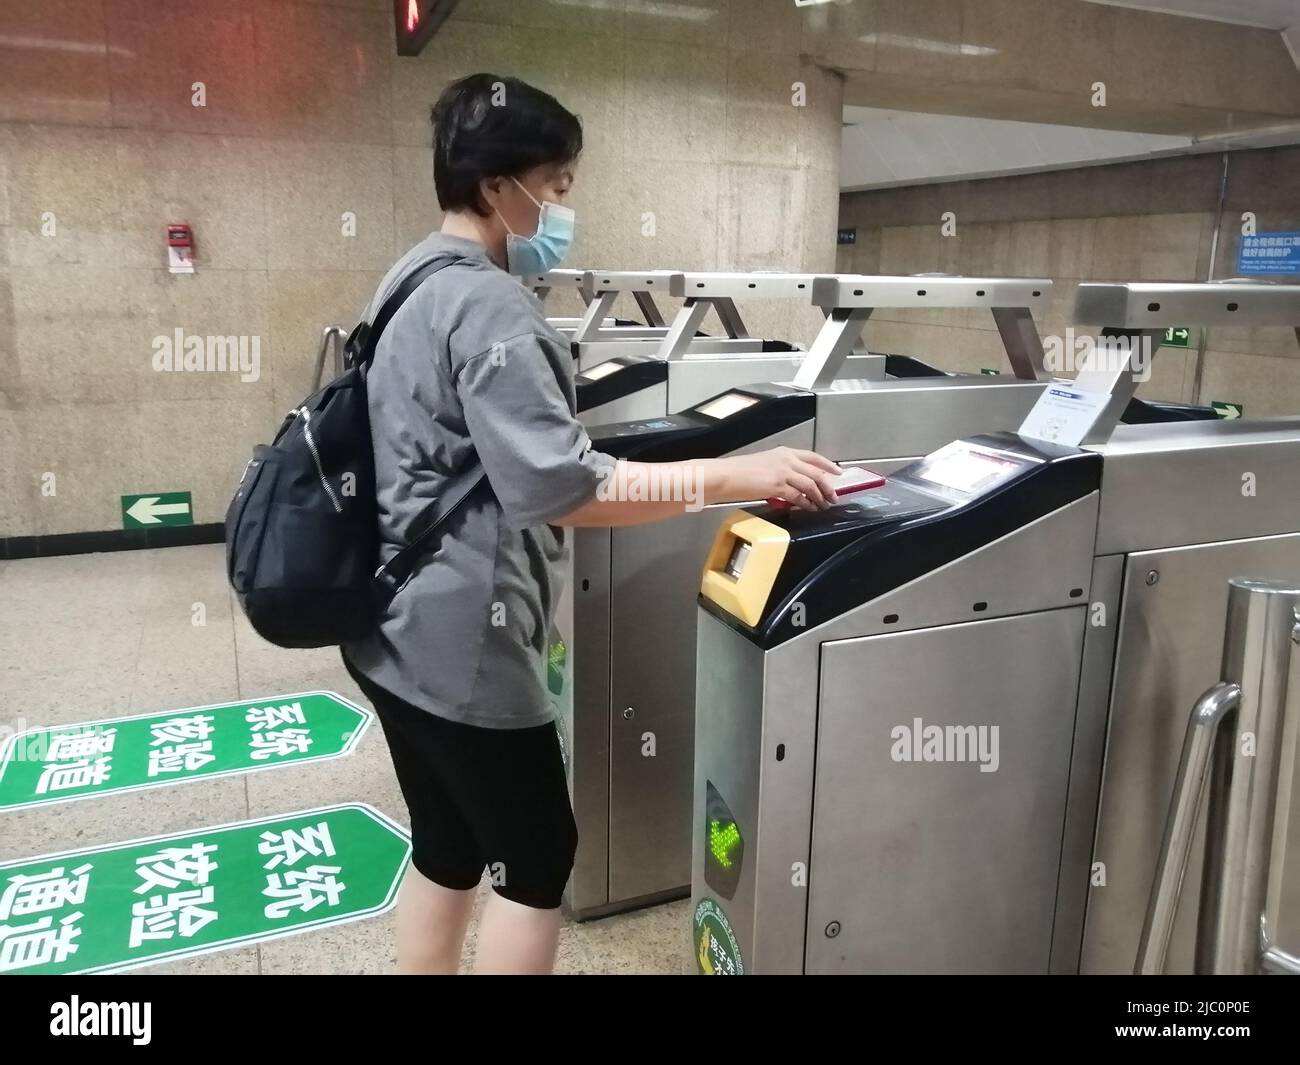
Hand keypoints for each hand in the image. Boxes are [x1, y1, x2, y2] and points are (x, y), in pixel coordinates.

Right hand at [723, 447, 842, 510]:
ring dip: (820, 497)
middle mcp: (787, 460)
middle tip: (833, 497)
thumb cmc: (740, 471)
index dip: (828, 465)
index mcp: (784, 452)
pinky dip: (807, 504)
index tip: (838, 472)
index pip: (813, 457)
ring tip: (824, 506)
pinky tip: (809, 508)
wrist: (727, 475)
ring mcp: (784, 472)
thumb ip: (781, 470)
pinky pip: (799, 497)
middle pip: (816, 473)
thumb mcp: (765, 464)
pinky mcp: (779, 486)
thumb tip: (792, 484)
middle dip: (828, 487)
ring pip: (811, 485)